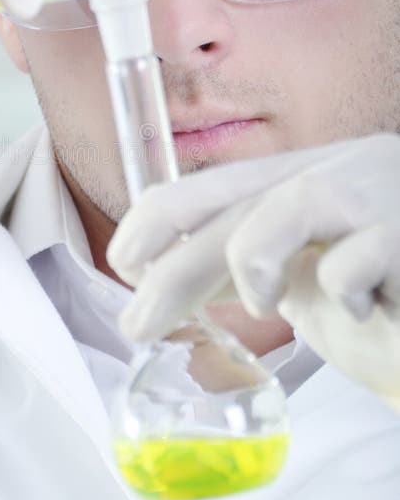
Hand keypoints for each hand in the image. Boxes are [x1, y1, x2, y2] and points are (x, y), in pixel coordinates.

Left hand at [108, 134, 399, 410]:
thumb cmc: (388, 289)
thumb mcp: (308, 275)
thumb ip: (254, 266)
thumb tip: (178, 282)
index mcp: (296, 180)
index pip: (205, 186)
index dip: (152, 222)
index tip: (125, 267)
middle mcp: (330, 175)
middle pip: (229, 208)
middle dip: (174, 270)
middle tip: (139, 324)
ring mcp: (374, 196)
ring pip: (287, 208)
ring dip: (254, 261)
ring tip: (260, 302)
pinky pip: (361, 257)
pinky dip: (350, 290)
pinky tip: (368, 308)